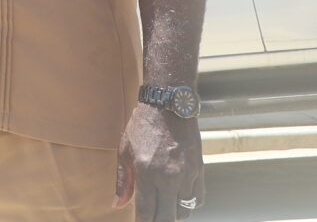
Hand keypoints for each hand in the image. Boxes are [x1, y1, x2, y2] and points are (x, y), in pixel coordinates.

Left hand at [115, 104, 203, 220]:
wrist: (168, 106)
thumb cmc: (142, 126)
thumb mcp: (125, 150)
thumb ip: (123, 181)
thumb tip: (118, 204)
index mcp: (146, 172)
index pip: (146, 212)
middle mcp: (168, 177)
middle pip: (166, 217)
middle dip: (157, 221)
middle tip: (151, 218)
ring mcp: (186, 175)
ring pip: (183, 211)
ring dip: (172, 214)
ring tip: (163, 207)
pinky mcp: (199, 171)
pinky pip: (197, 199)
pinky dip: (188, 204)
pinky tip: (178, 198)